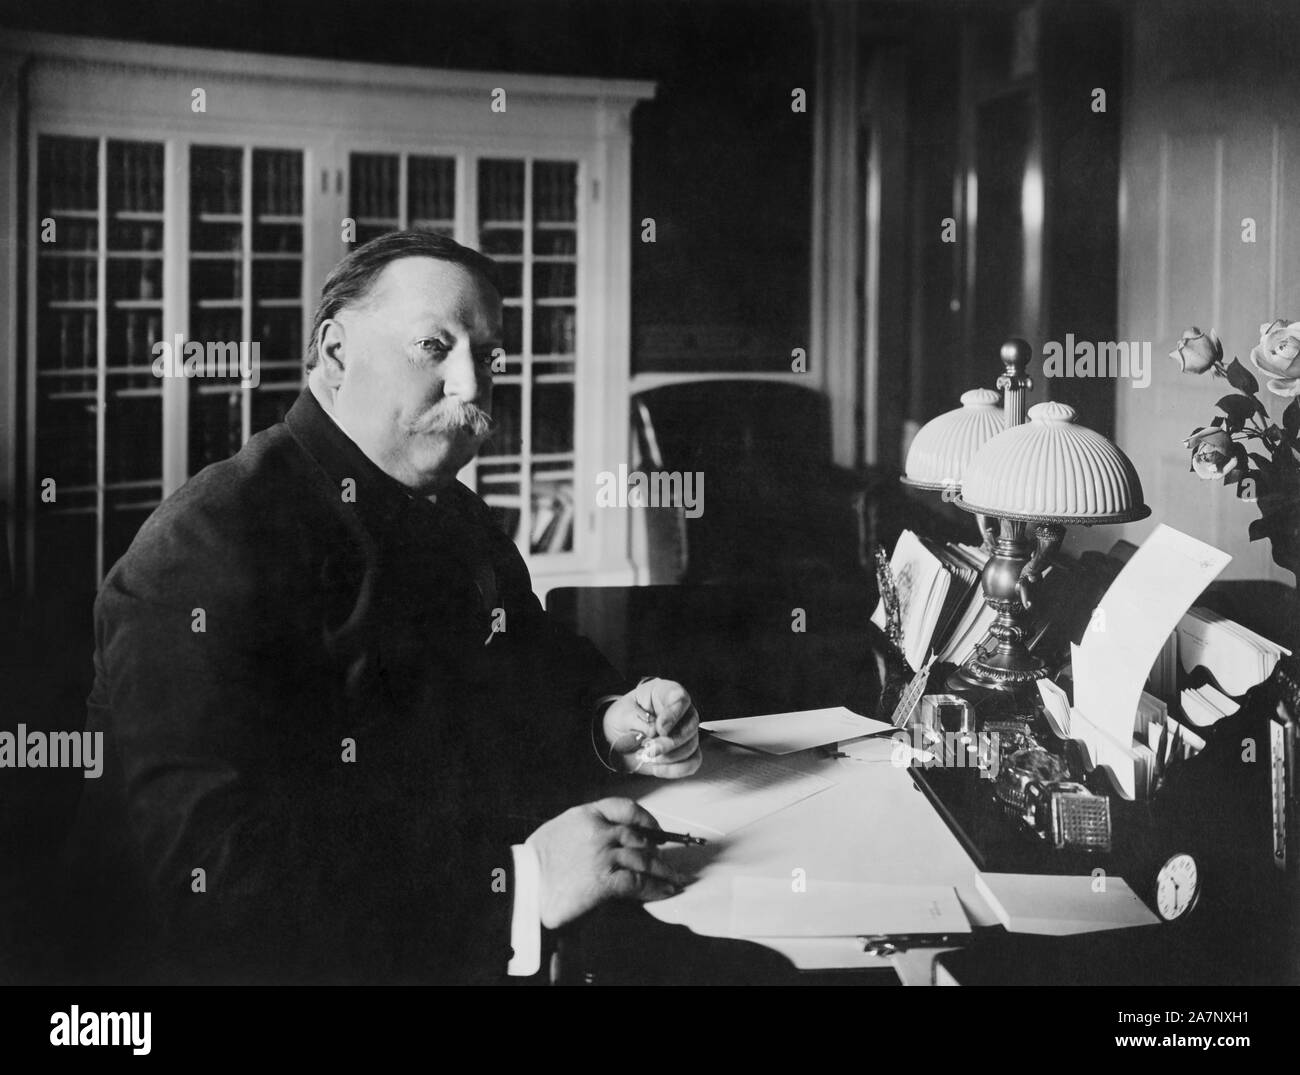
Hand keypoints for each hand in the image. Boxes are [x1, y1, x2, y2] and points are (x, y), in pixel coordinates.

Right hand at [525, 798, 688, 928]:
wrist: (522, 888)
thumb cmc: (534, 865)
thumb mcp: (558, 831)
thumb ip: (583, 830)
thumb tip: (606, 840)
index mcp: (586, 815)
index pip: (625, 808)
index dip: (646, 819)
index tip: (657, 830)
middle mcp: (598, 831)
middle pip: (639, 837)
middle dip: (657, 851)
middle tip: (667, 861)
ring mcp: (603, 855)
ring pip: (644, 859)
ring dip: (664, 872)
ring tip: (675, 880)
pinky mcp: (605, 881)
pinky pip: (639, 882)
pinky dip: (656, 888)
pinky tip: (664, 892)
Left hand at [602, 677, 701, 778]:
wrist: (617, 737)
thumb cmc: (623, 718)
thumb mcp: (622, 714)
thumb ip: (638, 719)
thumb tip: (654, 732)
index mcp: (666, 693)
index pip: (680, 698)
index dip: (673, 714)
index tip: (660, 728)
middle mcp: (681, 711)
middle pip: (691, 725)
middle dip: (671, 742)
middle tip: (651, 750)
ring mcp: (686, 732)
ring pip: (691, 745)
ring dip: (669, 756)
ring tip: (647, 757)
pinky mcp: (685, 752)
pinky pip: (692, 762)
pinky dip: (676, 769)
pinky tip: (658, 769)